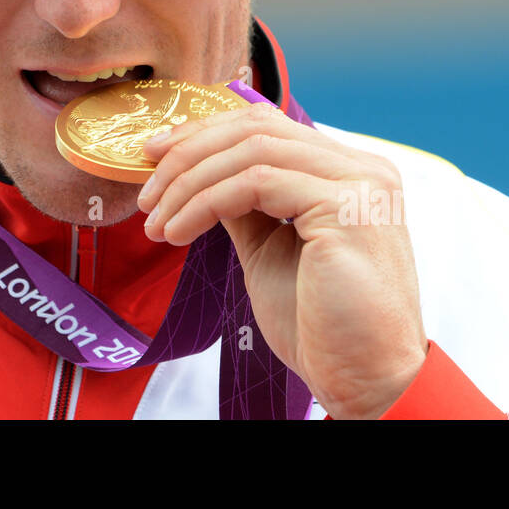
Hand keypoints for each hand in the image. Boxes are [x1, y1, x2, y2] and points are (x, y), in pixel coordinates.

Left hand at [137, 102, 428, 418]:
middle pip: (256, 129)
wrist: (363, 381)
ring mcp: (359, 184)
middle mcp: (361, 168)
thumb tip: (196, 176)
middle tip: (146, 191)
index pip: (266, 126)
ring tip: (156, 222)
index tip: (154, 155)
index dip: (204, 133)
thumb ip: (244, 206)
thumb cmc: (321, 326)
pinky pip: (256, 184)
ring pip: (252, 152)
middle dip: (188, 153)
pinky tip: (179, 232)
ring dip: (189, 184)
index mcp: (347, 172)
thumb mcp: (269, 249)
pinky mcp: (347, 208)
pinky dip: (206, 202)